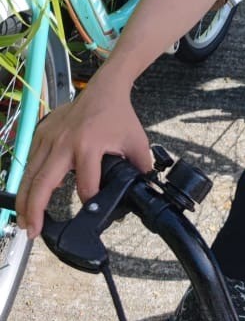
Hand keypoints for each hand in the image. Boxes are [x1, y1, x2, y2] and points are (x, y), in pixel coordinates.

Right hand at [15, 84, 151, 239]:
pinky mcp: (42, 133)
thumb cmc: (119, 115)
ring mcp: (49, 137)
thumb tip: (143, 191)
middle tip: (34, 231)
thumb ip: (142, 169)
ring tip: (25, 221)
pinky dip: (26, 181)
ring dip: (25, 200)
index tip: (92, 213)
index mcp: (88, 145)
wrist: (105, 88)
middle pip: (43, 182)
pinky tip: (26, 196)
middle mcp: (64, 143)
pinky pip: (30, 162)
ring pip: (30, 174)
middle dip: (35, 210)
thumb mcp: (137, 142)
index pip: (85, 185)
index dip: (89, 202)